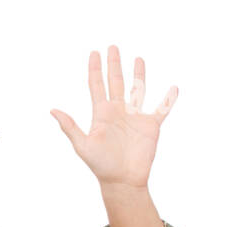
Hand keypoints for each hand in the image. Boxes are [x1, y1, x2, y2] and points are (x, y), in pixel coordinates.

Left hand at [50, 45, 177, 188]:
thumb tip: (52, 110)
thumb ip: (70, 127)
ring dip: (138, 74)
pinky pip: (162, 109)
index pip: (97, 85)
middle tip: (113, 46)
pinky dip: (168, 99)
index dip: (95, 69)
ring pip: (138, 89)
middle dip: (114, 65)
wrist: (122, 180)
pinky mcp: (150, 126)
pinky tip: (173, 88)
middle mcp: (118, 111)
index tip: (94, 52)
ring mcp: (135, 117)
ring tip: (138, 58)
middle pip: (116, 82)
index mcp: (101, 113)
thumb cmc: (100, 165)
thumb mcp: (82, 145)